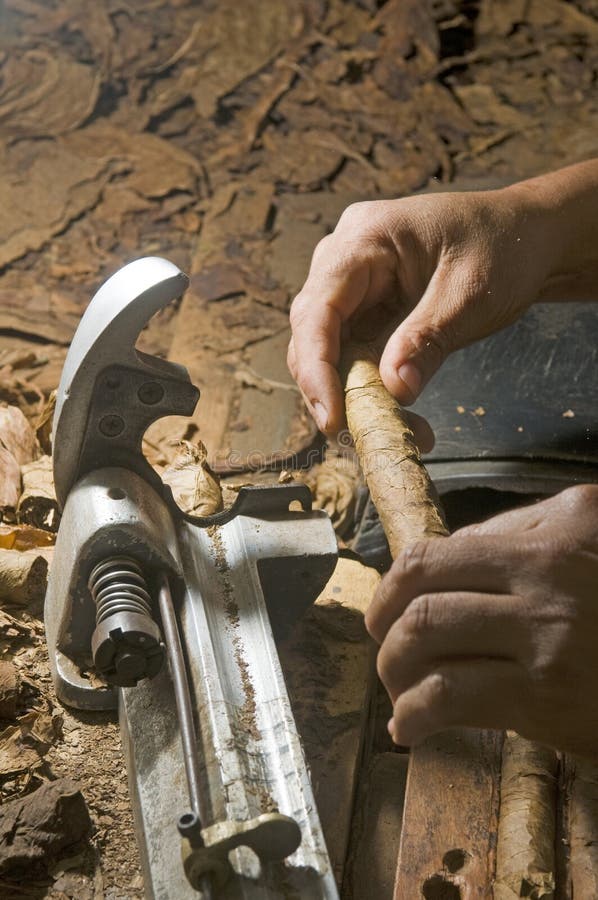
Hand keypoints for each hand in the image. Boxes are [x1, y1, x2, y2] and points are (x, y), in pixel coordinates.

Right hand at [288, 169, 596, 434]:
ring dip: (356, 398)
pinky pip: (354, 357)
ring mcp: (354, 286)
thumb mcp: (471, 293)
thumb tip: (394, 390)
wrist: (529, 236)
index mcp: (364, 238)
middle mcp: (346, 260)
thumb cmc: (504, 246)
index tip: (332, 416)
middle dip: (335, 391)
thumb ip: (428, 339)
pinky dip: (372, 391)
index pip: (317, 309)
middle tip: (367, 437)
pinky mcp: (367, 311)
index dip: (316, 367)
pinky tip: (403, 417)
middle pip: (312, 335)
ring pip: (329, 354)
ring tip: (403, 432)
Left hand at [364, 484, 597, 758]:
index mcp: (546, 539)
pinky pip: (451, 698)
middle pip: (421, 599)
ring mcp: (545, 638)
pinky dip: (415, 715)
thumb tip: (449, 553)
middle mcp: (542, 579)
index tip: (384, 610)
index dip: (390, 586)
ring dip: (394, 673)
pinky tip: (411, 728)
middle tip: (386, 652)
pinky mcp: (547, 698)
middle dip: (385, 631)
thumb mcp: (588, 538)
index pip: (433, 554)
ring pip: (427, 643)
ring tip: (398, 692)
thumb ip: (522, 533)